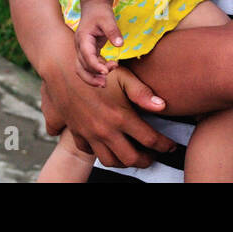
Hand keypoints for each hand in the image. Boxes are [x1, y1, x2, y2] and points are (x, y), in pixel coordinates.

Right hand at [43, 44, 174, 168]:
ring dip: (124, 162)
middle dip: (146, 160)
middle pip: (131, 158)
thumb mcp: (123, 76)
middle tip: (153, 156)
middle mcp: (106, 131)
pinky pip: (90, 152)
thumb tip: (163, 106)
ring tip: (133, 155)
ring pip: (110, 161)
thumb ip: (143, 93)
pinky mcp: (78, 133)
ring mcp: (90, 135)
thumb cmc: (97, 70)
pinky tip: (108, 146)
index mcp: (121, 117)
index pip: (149, 140)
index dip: (164, 145)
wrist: (62, 69)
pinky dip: (101, 153)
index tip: (170, 146)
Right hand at [74, 0, 122, 85]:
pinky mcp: (88, 52)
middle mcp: (79, 46)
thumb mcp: (108, 18)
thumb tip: (120, 44)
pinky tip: (107, 71)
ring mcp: (82, 50)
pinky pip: (89, 65)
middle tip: (104, 83)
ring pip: (82, 68)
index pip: (86, 56)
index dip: (95, 66)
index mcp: (83, 38)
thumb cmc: (101, 12)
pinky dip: (96, 71)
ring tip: (105, 82)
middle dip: (91, 76)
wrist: (94, 7)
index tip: (106, 71)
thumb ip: (113, 31)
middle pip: (81, 66)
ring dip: (92, 77)